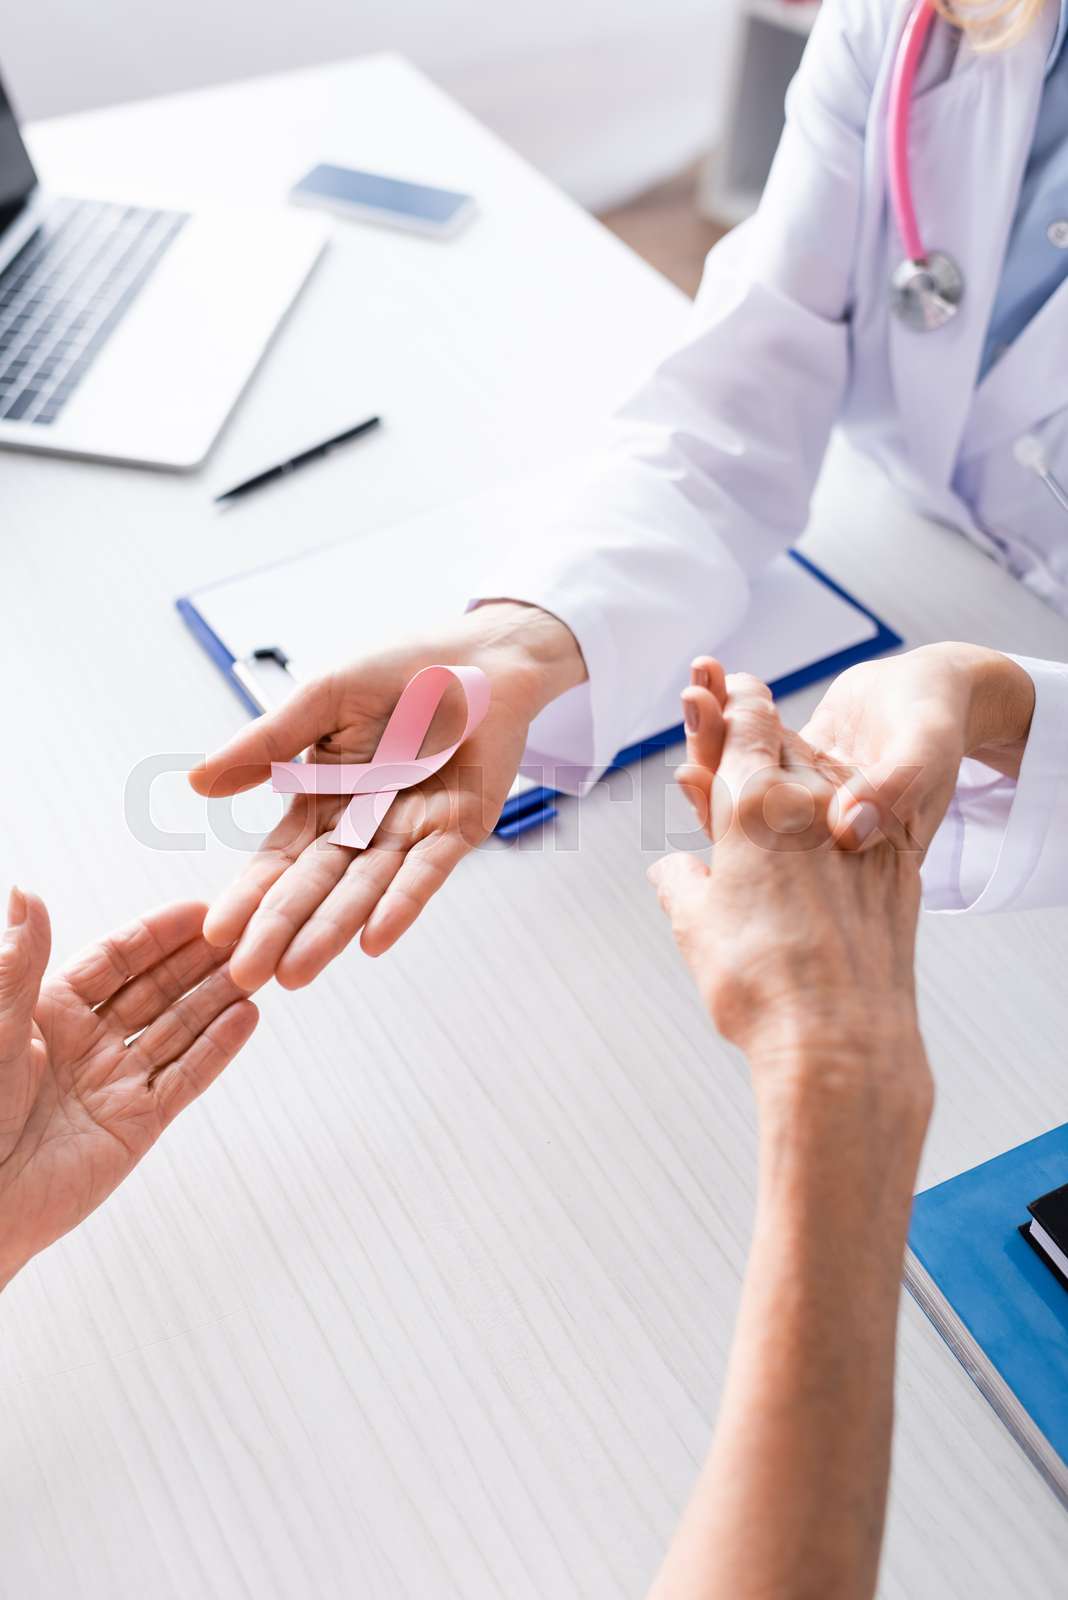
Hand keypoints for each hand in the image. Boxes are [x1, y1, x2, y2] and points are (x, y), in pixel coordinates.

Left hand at [0, 889, 257, 1288]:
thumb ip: (21, 962)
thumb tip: (26, 893)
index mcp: (47, 1012)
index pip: (116, 961)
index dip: (158, 935)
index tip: (201, 910)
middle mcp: (86, 1043)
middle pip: (155, 990)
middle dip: (198, 960)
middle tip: (244, 932)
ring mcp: (115, 1083)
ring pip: (178, 1028)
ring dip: (217, 996)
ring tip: (257, 967)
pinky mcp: (137, 1125)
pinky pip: (186, 1078)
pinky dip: (218, 1048)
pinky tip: (247, 1016)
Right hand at [190, 602, 585, 986]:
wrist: (481, 651)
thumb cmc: (401, 669)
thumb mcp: (321, 699)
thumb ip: (266, 743)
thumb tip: (195, 783)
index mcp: (323, 797)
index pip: (279, 858)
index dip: (249, 895)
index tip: (214, 932)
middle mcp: (363, 825)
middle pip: (315, 886)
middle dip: (279, 930)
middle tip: (246, 976)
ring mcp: (411, 831)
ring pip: (365, 890)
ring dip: (331, 931)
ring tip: (296, 973)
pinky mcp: (458, 828)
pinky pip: (426, 872)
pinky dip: (401, 904)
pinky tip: (374, 939)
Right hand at [652, 672, 928, 1087]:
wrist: (840, 1041)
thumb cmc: (758, 985)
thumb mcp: (692, 926)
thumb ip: (680, 883)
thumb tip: (675, 870)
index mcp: (753, 804)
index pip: (744, 723)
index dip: (730, 698)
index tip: (723, 681)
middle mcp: (810, 805)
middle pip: (784, 742)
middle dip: (756, 724)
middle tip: (731, 709)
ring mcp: (858, 834)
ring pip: (825, 777)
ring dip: (796, 768)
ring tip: (770, 778)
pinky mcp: (896, 868)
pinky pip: (860, 817)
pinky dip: (836, 810)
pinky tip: (823, 823)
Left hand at [676, 644, 1034, 853]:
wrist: (938, 691)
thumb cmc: (940, 722)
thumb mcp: (925, 755)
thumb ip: (893, 790)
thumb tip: (849, 830)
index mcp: (840, 844)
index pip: (768, 842)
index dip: (723, 809)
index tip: (692, 770)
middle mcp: (809, 828)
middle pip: (738, 803)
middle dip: (708, 753)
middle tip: (694, 701)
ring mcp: (793, 792)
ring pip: (734, 770)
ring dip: (708, 726)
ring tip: (697, 683)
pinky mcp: (784, 760)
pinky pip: (743, 741)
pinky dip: (723, 707)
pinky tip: (707, 672)